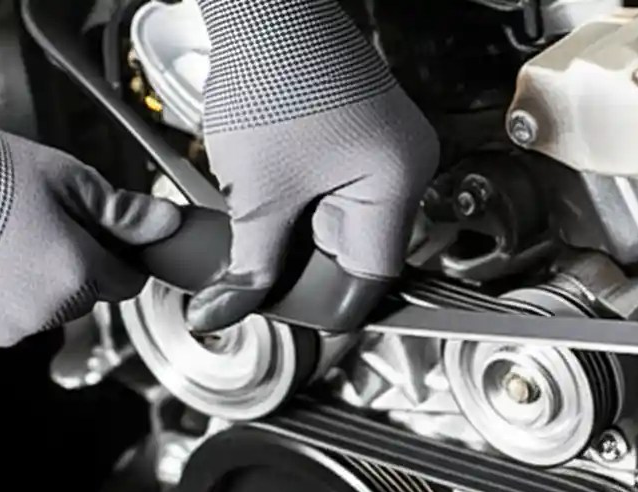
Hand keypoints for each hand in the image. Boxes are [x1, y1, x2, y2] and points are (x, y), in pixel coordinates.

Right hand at [0, 97, 181, 353]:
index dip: (116, 253)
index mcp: (76, 273)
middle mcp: (40, 315)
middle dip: (65, 263)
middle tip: (26, 218)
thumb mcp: (56, 173)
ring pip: (29, 310)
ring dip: (19, 281)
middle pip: (77, 295)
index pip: (126, 280)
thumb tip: (166, 226)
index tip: (97, 232)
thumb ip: (118, 209)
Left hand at [184, 0, 438, 332]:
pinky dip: (307, 197)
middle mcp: (410, 167)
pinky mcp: (371, 135)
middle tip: (262, 253)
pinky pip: (344, 189)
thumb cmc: (273, 73)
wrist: (266, 8)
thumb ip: (249, 264)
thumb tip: (227, 310)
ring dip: (303, 225)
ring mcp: (393, 149)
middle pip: (359, 251)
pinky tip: (279, 181)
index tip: (288, 315)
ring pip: (346, 222)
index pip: (370, 278)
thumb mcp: (256, 191)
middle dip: (307, 257)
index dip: (324, 303)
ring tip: (268, 201)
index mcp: (398, 183)